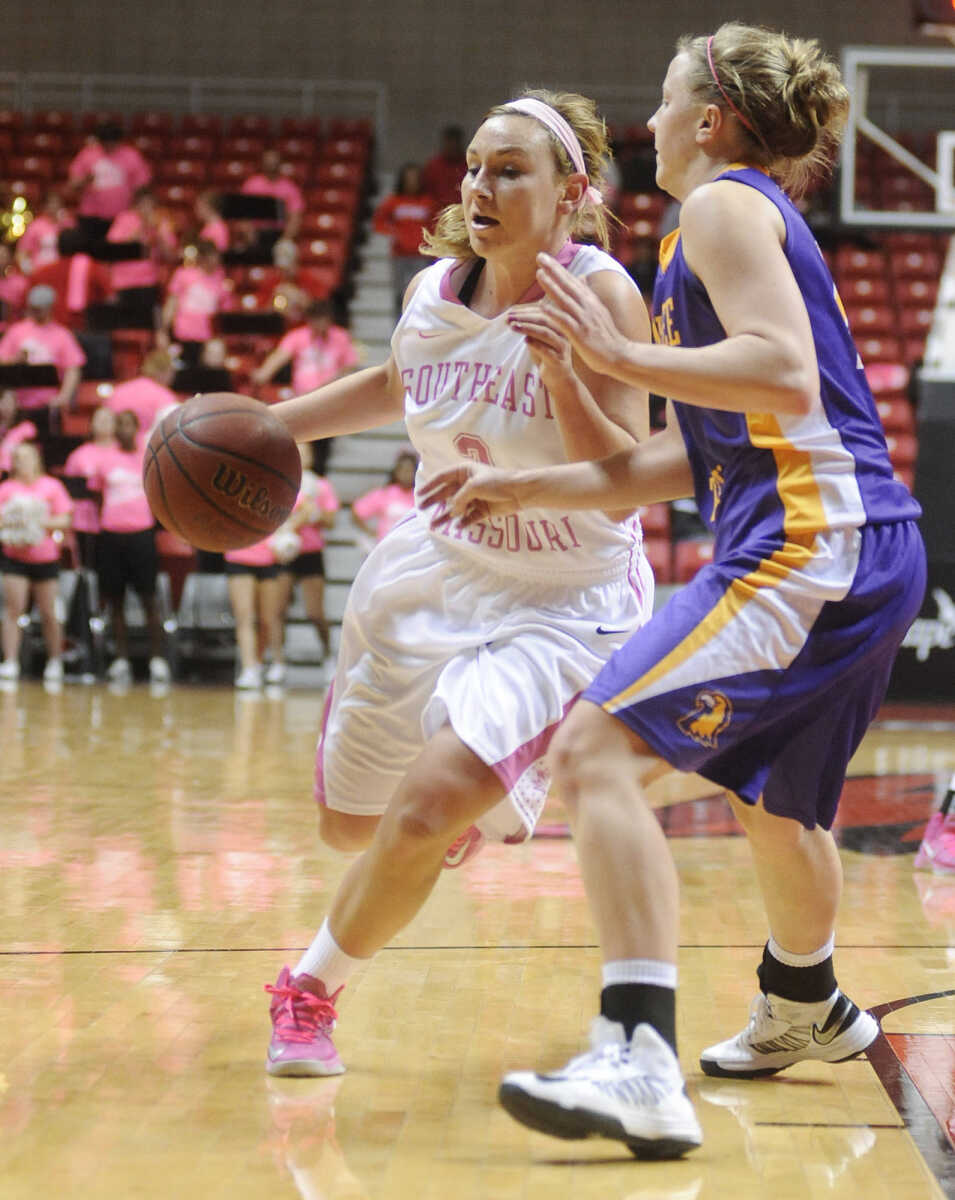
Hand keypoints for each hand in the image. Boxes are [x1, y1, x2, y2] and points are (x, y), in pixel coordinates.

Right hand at [419, 463, 528, 524]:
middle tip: (421, 509)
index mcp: (464, 472)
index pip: (442, 478)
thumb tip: (452, 512)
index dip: (430, 485)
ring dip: (445, 516)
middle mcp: (467, 484)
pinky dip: (462, 522)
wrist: (520, 492)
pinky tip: (456, 527)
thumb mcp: (473, 487)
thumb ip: (459, 499)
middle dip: (434, 501)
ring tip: (433, 526)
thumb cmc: (496, 482)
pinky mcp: (482, 510)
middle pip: (446, 493)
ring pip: (456, 508)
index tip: (419, 494)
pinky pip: (468, 517)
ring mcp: (474, 497)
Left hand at [505, 301, 574, 388]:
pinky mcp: (559, 361)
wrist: (560, 380)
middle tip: (509, 317)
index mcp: (559, 326)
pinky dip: (535, 345)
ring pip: (545, 333)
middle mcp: (563, 334)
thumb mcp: (538, 340)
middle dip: (524, 317)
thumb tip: (514, 316)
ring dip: (528, 328)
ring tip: (513, 326)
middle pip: (544, 320)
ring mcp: (562, 347)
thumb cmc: (547, 358)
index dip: (526, 311)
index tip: (510, 311)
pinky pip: (547, 351)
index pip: (543, 313)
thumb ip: (531, 329)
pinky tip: (525, 341)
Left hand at [518, 252, 628, 377]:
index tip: (545, 257)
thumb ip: (588, 296)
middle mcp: (588, 307)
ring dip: (552, 286)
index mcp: (591, 301)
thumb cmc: (607, 337)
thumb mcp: (598, 312)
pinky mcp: (581, 334)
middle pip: (568, 285)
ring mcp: (584, 319)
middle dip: (554, 270)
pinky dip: (555, 313)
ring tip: (539, 274)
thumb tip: (582, 277)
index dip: (559, 269)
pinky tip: (543, 307)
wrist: (619, 355)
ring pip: (565, 299)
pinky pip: (565, 321)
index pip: (573, 281)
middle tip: (540, 256)